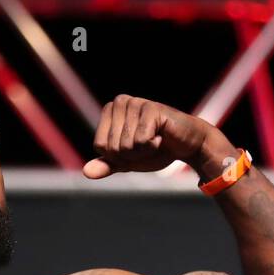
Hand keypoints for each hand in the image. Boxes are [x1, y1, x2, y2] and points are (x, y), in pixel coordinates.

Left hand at [83, 96, 211, 177]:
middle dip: (131, 155)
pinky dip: (153, 146)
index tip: (135, 147)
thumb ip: (107, 164)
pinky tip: (162, 136)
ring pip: (125, 146)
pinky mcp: (151, 108)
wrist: (186, 145)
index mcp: (110, 110)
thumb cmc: (156, 150)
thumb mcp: (127, 161)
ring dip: (143, 151)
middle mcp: (120, 102)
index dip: (118, 156)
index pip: (100, 146)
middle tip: (147, 144)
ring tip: (155, 139)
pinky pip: (141, 141)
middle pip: (112, 147)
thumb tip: (87, 172)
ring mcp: (136, 103)